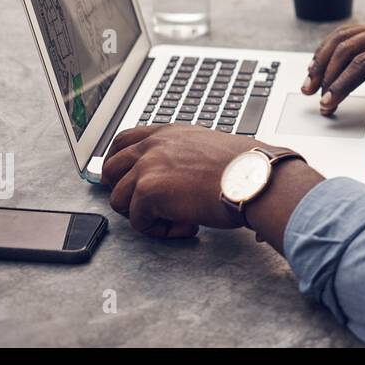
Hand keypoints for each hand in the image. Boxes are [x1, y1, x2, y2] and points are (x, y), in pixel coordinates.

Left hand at [100, 124, 274, 237]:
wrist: (254, 179)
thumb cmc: (245, 169)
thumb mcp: (209, 148)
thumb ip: (184, 156)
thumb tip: (178, 176)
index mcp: (169, 133)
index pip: (124, 140)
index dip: (120, 164)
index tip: (125, 179)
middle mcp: (154, 145)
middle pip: (110, 169)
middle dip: (123, 192)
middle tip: (147, 207)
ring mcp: (148, 166)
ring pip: (119, 200)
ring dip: (145, 215)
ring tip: (178, 218)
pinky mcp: (148, 190)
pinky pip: (138, 222)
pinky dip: (161, 231)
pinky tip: (187, 225)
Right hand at [303, 19, 364, 134]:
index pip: (364, 62)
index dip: (342, 84)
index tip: (327, 104)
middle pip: (348, 46)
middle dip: (326, 73)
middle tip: (314, 99)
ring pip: (345, 37)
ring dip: (324, 58)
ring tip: (309, 83)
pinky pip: (351, 35)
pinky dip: (333, 50)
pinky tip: (322, 66)